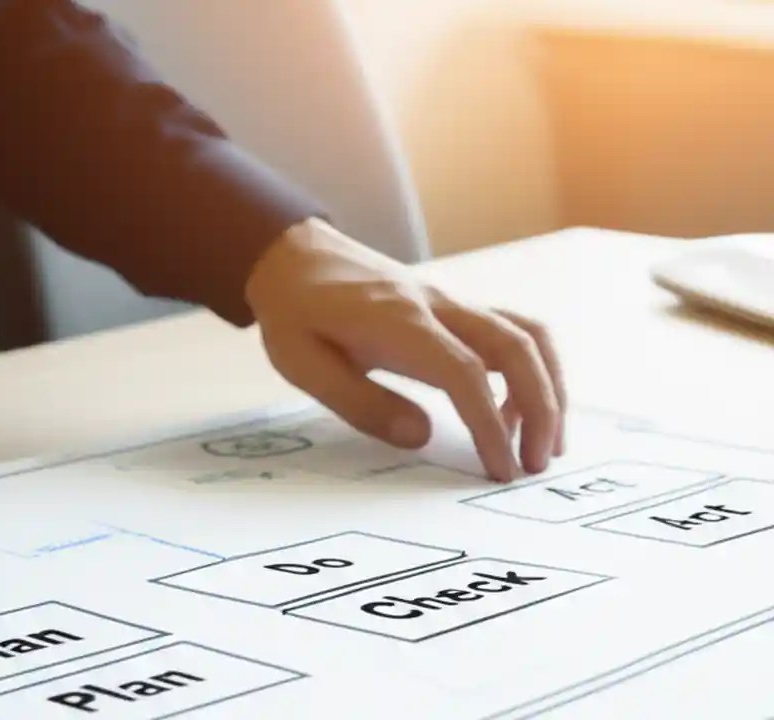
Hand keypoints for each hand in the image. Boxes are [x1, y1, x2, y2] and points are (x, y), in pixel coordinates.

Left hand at [244, 218, 564, 482]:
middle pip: (516, 346)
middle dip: (541, 408)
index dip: (489, 424)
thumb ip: (360, 403)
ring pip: (526, 334)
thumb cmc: (294, 312)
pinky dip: (531, 369)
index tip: (501, 469)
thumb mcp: (302, 364)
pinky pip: (513, 330)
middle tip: (536, 465)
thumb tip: (422, 437)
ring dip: (548, 387)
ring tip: (541, 442)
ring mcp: (450, 303)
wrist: (293, 256)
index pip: (464, 373)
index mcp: (398, 323)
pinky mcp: (454, 308)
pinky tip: (513, 409)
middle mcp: (437, 307)